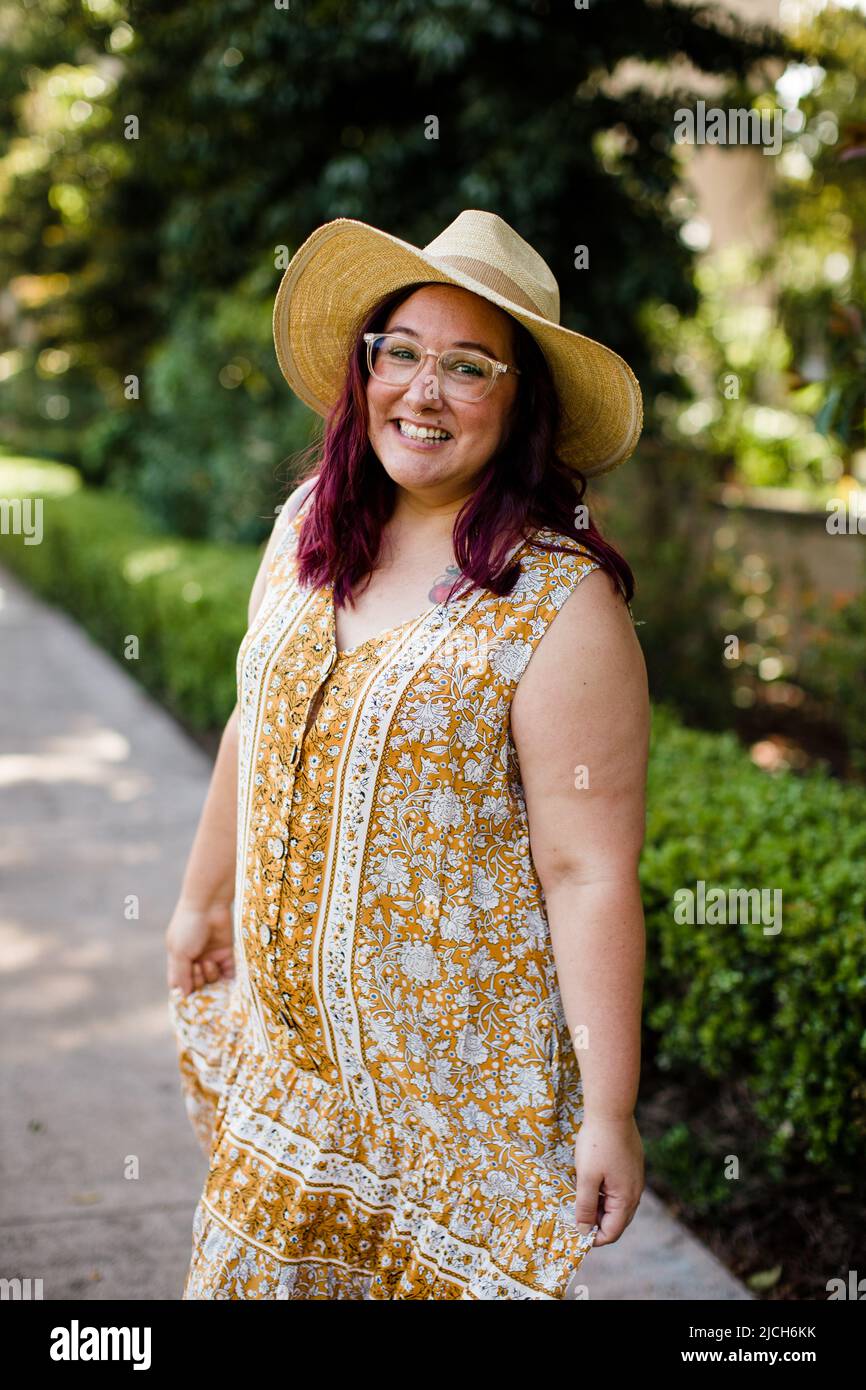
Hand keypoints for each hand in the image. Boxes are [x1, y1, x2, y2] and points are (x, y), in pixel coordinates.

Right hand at [166, 899, 235, 995]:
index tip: (188, 991)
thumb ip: (181, 975)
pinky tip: (223, 972)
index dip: (184, 989)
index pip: (180, 983)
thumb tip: (184, 995)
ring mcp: (211, 957)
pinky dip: (227, 976)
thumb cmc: (188, 927)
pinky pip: (228, 973)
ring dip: (210, 975)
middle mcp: (195, 960)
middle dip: (197, 981)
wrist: (209, 905)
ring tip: (208, 962)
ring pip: (212, 980)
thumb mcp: (179, 952)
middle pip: (197, 984)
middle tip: (197, 967)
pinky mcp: (226, 953)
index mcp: (179, 960)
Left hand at [572, 1114, 643, 1246]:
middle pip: (616, 1220)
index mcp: (626, 1199)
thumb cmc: (597, 1144)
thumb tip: (583, 1231)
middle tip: (574, 1214)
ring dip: (599, 1206)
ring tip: (579, 1196)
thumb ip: (585, 1206)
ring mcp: (635, 1178)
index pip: (612, 1232)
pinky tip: (590, 1180)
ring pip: (617, 1203)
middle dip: (595, 1222)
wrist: (612, 1110)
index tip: (574, 1231)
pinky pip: (618, 1188)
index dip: (593, 1237)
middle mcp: (635, 1192)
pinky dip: (604, 1192)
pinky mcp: (631, 1166)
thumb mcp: (586, 1177)